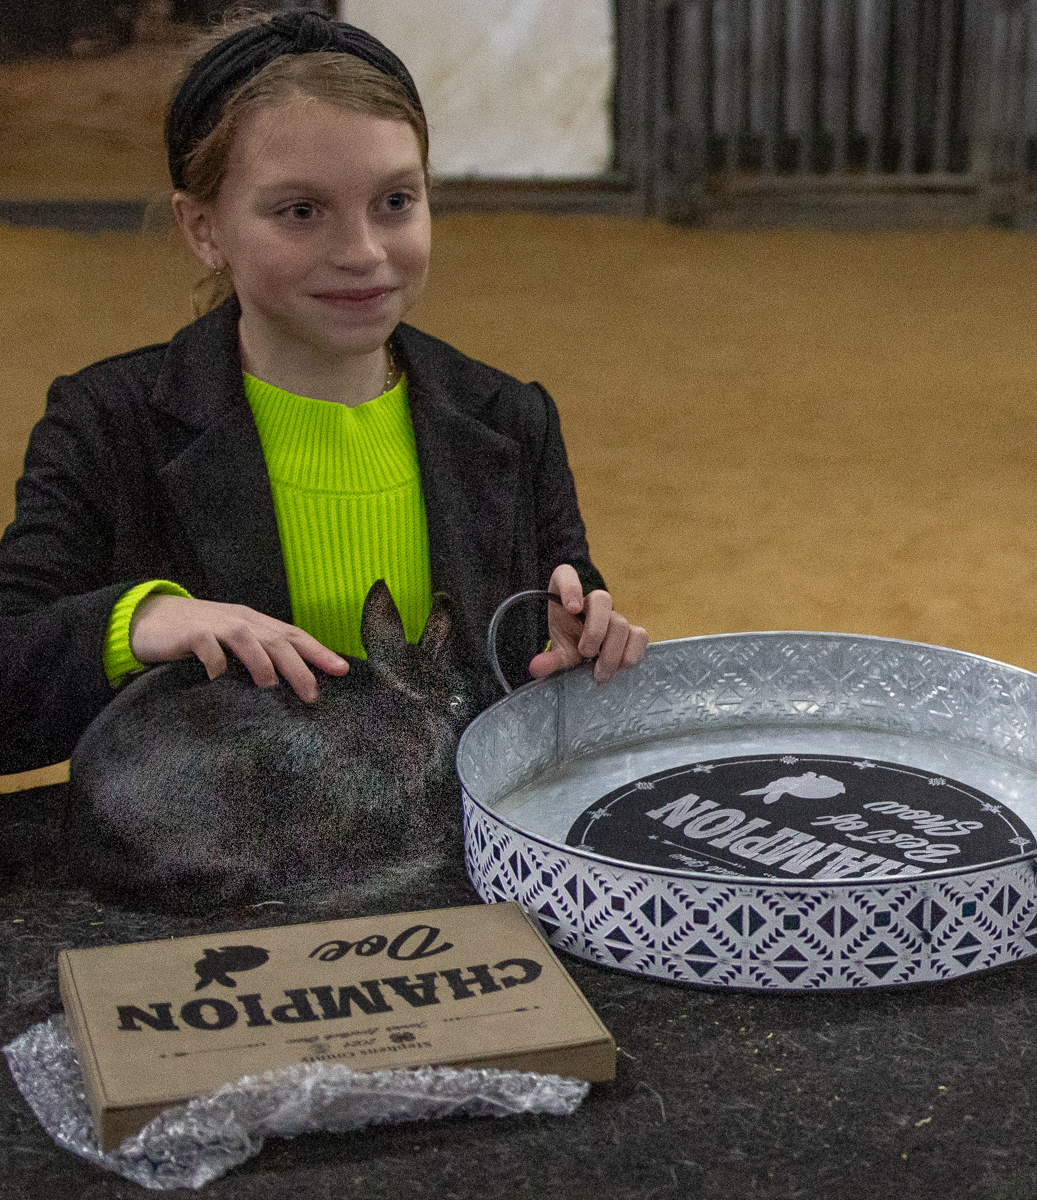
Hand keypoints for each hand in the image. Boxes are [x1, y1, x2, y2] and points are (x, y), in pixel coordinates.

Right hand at [129, 594, 348, 702]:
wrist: (148, 619)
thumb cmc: (198, 636)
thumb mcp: (233, 643)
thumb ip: (259, 656)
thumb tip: (290, 684)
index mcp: (256, 623)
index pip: (294, 635)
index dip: (319, 652)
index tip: (343, 670)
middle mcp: (241, 621)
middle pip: (278, 639)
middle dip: (298, 666)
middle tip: (312, 694)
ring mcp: (216, 624)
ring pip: (247, 638)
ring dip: (261, 662)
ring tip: (270, 685)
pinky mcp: (190, 633)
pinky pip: (207, 646)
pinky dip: (215, 662)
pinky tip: (218, 679)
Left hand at [527, 564, 647, 684]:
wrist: (586, 657)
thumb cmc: (568, 645)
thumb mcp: (556, 651)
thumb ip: (548, 659)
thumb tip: (536, 668)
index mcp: (565, 596)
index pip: (565, 575)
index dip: (571, 586)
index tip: (571, 608)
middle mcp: (592, 601)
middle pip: (602, 599)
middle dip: (595, 630)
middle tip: (585, 653)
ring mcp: (614, 616)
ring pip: (621, 622)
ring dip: (612, 650)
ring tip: (601, 673)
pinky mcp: (631, 632)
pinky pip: (640, 635)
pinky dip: (633, 651)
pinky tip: (622, 666)